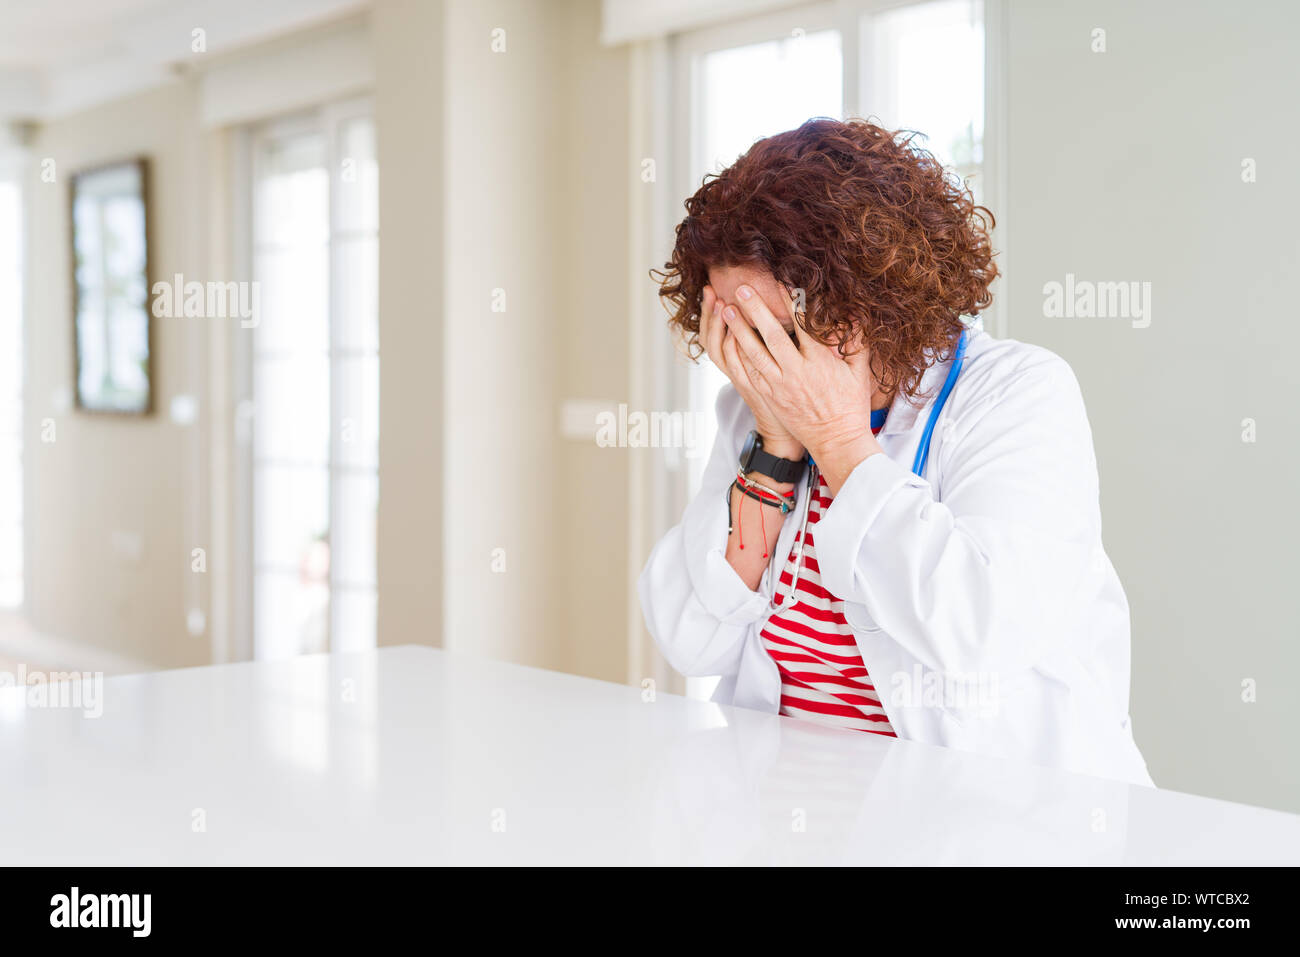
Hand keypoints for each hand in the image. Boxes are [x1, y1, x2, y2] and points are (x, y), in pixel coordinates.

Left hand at [720, 283, 882, 493]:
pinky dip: (737, 354)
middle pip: (771, 336)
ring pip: (753, 353)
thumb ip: (855, 341)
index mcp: (819, 363)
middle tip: (740, 289)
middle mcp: (795, 373)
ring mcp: (779, 386)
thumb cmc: (849, 405)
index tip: (780, 281)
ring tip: (726, 309)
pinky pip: (748, 371)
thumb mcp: (858, 372)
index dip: (790, 301)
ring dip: (739, 330)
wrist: (835, 441)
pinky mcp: (769, 396)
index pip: (801, 325)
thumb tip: (854, 314)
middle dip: (755, 310)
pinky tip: (729, 338)